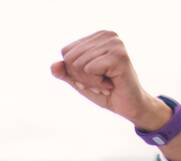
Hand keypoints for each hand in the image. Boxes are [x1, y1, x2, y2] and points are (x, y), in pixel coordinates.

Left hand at [50, 30, 169, 129]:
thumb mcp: (79, 81)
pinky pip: (89, 70)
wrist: (127, 105)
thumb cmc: (104, 91)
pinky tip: (111, 83)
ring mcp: (115, 43)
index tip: (92, 75)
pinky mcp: (119, 56)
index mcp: (98, 36)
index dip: (73, 71)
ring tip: (106, 82)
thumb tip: (53, 66)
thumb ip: (65, 72)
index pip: (66, 52)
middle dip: (80, 77)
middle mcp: (108, 35)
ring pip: (79, 65)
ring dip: (89, 81)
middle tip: (100, 81)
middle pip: (70, 58)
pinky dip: (96, 83)